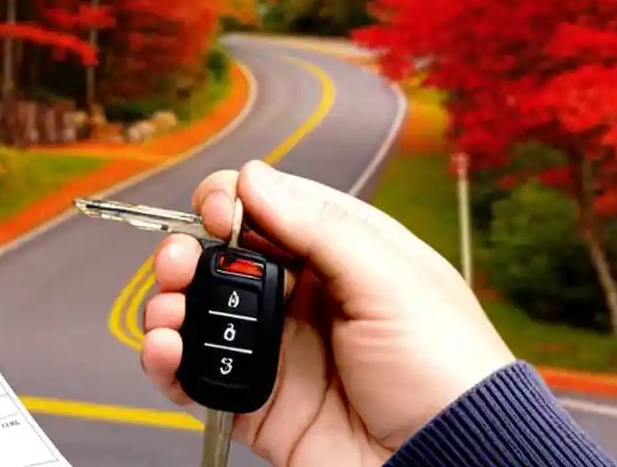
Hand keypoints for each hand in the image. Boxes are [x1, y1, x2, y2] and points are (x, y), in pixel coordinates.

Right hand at [141, 160, 514, 465]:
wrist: (450, 463)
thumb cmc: (447, 373)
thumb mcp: (393, 281)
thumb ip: (319, 228)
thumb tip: (254, 178)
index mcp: (341, 256)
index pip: (270, 210)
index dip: (233, 201)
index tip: (216, 208)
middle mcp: (302, 299)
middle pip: (221, 259)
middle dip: (187, 251)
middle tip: (179, 260)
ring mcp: (275, 351)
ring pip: (199, 313)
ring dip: (168, 302)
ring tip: (168, 309)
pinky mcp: (254, 402)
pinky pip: (195, 375)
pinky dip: (166, 360)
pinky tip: (166, 349)